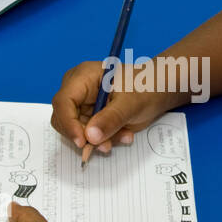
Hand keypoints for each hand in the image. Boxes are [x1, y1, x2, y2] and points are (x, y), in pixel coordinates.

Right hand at [51, 60, 179, 154]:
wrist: (158, 91)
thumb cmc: (146, 86)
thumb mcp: (130, 103)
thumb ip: (110, 119)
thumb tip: (89, 137)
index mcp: (83, 77)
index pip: (63, 101)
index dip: (68, 123)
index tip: (82, 142)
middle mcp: (78, 91)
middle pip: (64, 119)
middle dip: (84, 135)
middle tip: (105, 144)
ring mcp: (83, 105)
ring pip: (77, 132)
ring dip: (99, 140)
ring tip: (123, 135)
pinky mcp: (91, 119)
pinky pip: (89, 137)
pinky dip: (105, 140)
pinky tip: (124, 134)